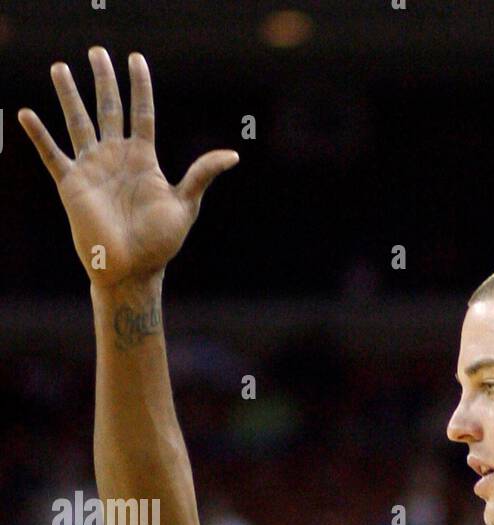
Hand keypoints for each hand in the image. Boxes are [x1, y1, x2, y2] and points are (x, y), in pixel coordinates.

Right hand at [18, 48, 237, 287]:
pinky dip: (39, 136)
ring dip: (68, 95)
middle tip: (97, 51)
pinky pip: (52, 154)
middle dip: (103, 80)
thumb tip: (233, 155)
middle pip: (108, 108)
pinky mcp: (72, 184)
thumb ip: (202, 175)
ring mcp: (92, 168)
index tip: (136, 59)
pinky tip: (26, 114)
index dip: (139, 86)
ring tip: (60, 67)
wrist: (132, 270)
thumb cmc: (160, 243)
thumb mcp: (185, 205)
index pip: (141, 112)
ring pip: (78, 122)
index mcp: (143, 158)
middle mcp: (116, 157)